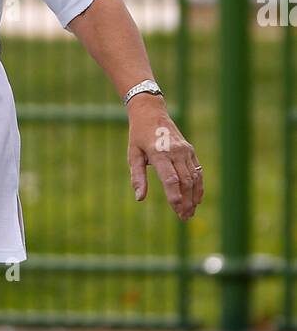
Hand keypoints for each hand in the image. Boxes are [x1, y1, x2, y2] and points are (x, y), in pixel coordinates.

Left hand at [127, 97, 203, 221]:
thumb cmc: (138, 136)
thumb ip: (137, 177)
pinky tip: (197, 199)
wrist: (151, 113)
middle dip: (185, 201)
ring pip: (194, 178)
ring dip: (193, 197)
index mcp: (159, 153)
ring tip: (190, 213)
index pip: (170, 179)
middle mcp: (175, 152)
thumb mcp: (133, 155)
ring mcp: (185, 151)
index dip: (174, 196)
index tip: (176, 210)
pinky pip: (197, 171)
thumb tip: (140, 198)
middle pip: (185, 181)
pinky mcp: (190, 150)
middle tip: (184, 217)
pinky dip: (199, 186)